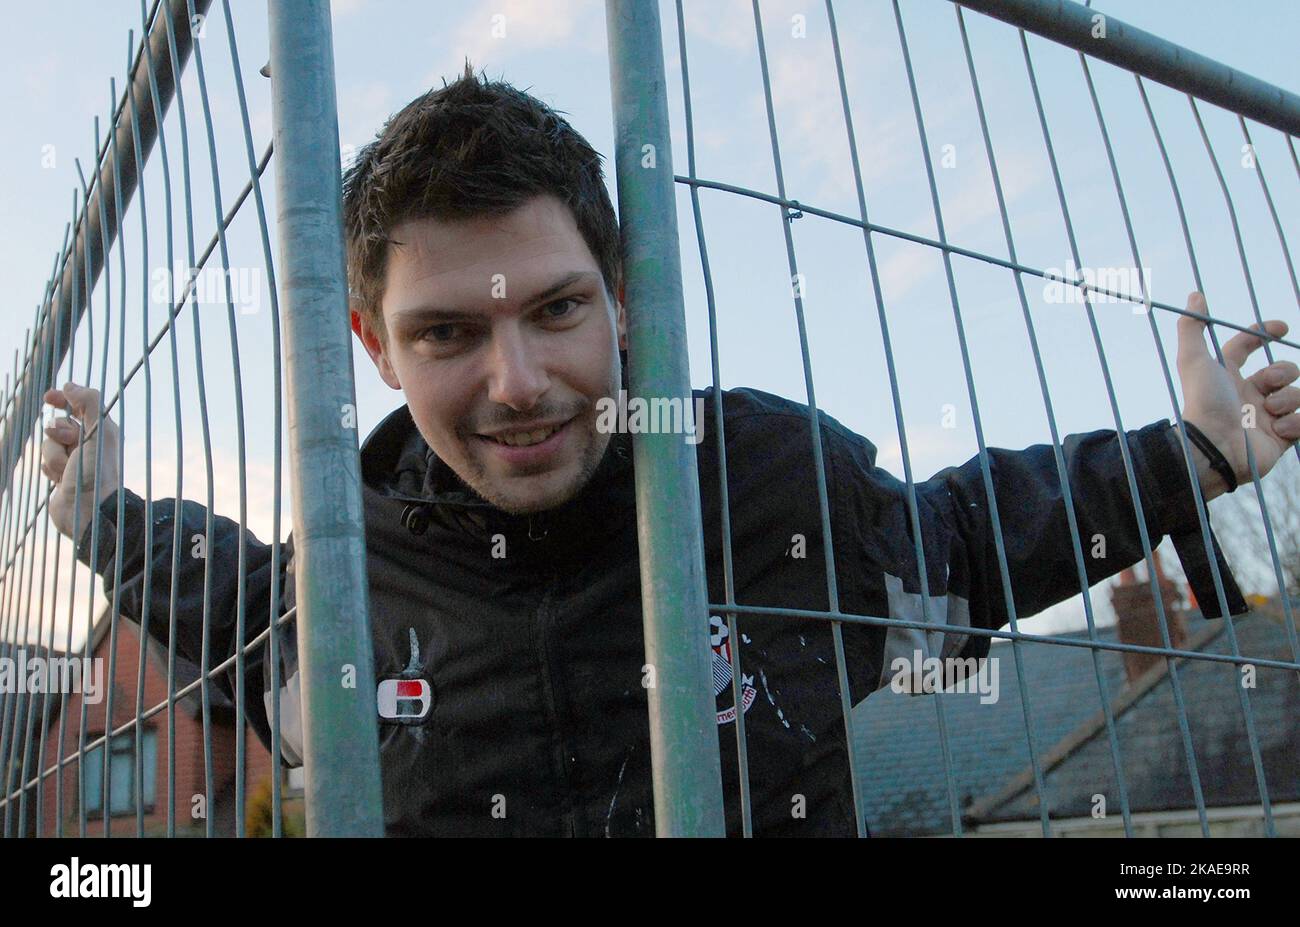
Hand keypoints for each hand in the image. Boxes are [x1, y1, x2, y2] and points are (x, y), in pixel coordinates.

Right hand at [41, 383, 121, 540]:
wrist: (88, 510)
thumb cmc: (97, 471)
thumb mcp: (99, 431)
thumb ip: (89, 403)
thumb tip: (69, 385)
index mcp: (102, 431)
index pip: (80, 406)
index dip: (63, 398)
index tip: (48, 397)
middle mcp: (89, 444)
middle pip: (58, 425)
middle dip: (59, 432)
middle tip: (71, 442)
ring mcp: (74, 460)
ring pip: (49, 444)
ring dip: (54, 454)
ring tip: (66, 470)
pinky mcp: (62, 476)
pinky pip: (46, 463)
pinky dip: (50, 468)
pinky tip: (60, 479)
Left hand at [1177, 292, 1299, 499]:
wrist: (1214, 447)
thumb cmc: (1203, 403)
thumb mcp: (1194, 361)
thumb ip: (1192, 327)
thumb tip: (1195, 294)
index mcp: (1229, 375)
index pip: (1249, 346)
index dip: (1265, 332)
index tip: (1282, 327)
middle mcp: (1249, 394)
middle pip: (1284, 369)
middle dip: (1281, 372)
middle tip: (1266, 385)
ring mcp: (1267, 416)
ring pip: (1298, 393)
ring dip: (1287, 399)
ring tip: (1269, 412)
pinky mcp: (1282, 438)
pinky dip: (1295, 422)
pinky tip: (1277, 430)